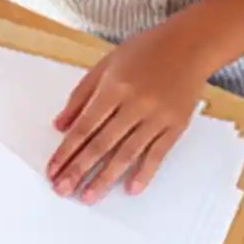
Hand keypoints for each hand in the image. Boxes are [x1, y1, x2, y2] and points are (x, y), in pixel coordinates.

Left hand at [48, 27, 206, 203]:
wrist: (190, 46)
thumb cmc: (146, 51)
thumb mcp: (106, 64)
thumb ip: (81, 95)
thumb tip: (60, 126)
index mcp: (114, 87)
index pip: (85, 127)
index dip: (67, 151)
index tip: (53, 170)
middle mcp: (135, 104)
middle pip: (102, 144)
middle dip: (79, 170)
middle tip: (63, 190)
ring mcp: (157, 117)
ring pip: (127, 154)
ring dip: (105, 178)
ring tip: (88, 197)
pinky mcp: (176, 126)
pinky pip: (157, 154)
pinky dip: (144, 173)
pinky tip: (130, 189)